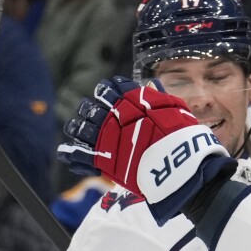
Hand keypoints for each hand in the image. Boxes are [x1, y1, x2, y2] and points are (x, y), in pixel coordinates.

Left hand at [59, 77, 233, 223]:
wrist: (180, 164)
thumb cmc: (183, 136)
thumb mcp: (176, 109)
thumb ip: (159, 97)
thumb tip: (152, 85)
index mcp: (128, 99)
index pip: (108, 88)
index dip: (107, 92)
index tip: (110, 98)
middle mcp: (113, 115)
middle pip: (89, 107)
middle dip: (90, 111)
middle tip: (96, 118)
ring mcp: (104, 137)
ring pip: (78, 127)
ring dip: (78, 129)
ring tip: (81, 132)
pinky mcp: (101, 160)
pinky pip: (77, 154)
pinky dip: (70, 153)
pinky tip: (67, 152)